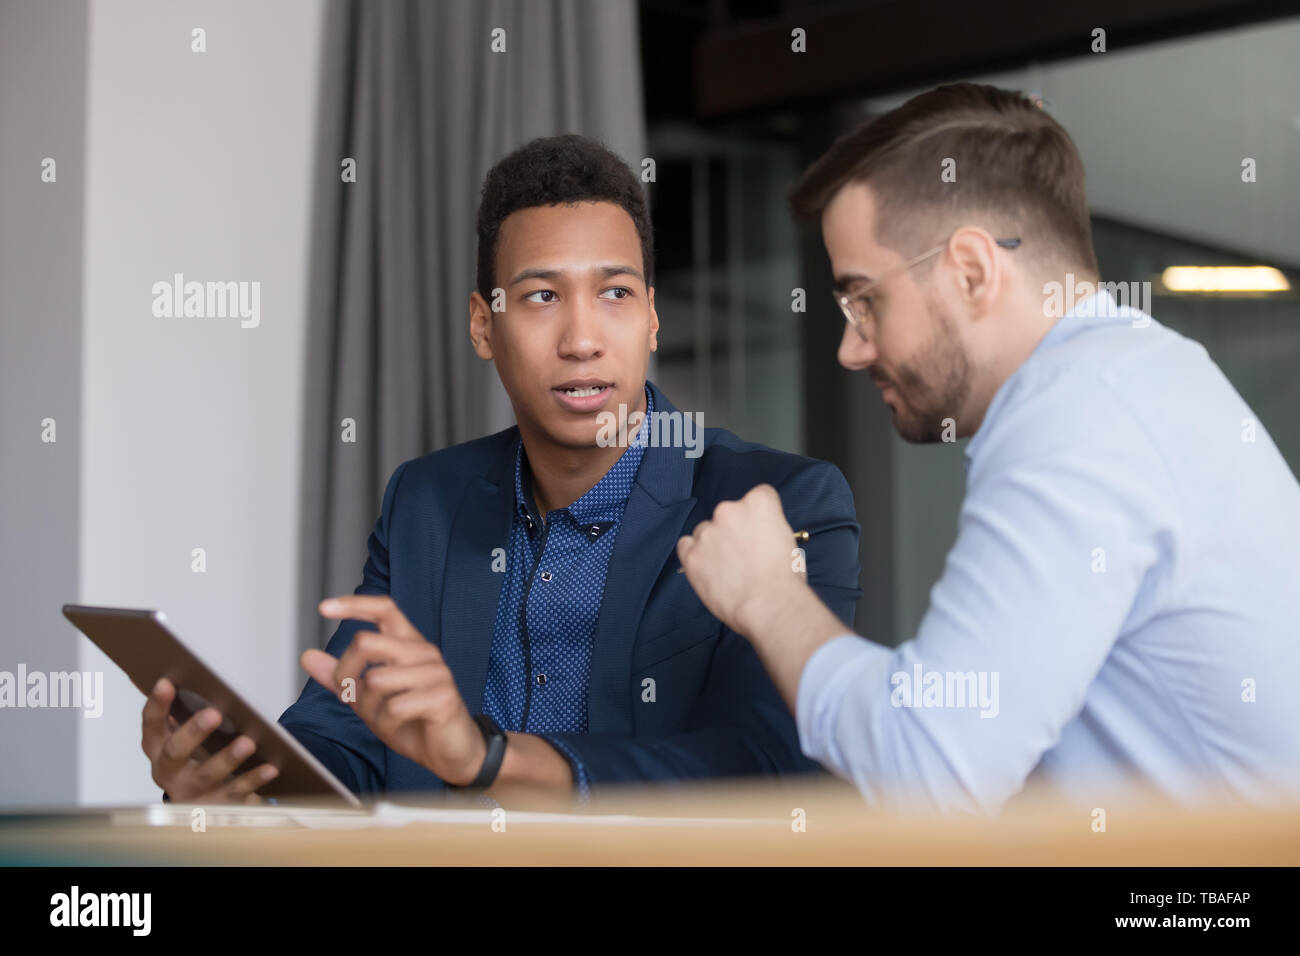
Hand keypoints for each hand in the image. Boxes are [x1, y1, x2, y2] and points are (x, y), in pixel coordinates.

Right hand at [142, 677, 279, 802]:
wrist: (207, 800)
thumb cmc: (198, 753)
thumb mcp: (186, 729)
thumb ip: (181, 705)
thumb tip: (173, 667)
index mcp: (158, 746)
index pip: (151, 724)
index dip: (156, 704)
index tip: (166, 681)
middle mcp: (168, 771)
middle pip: (175, 752)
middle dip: (193, 731)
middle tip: (215, 713)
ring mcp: (191, 791)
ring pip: (206, 774)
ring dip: (227, 757)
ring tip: (248, 741)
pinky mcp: (217, 805)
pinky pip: (237, 792)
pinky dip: (254, 779)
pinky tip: (271, 766)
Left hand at [303, 595, 486, 786]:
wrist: (450, 752)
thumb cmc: (414, 721)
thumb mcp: (369, 699)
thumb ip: (342, 677)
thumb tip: (307, 657)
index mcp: (408, 644)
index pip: (384, 609)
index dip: (354, 605)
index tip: (325, 607)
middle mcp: (423, 651)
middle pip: (366, 641)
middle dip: (345, 673)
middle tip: (349, 695)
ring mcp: (436, 672)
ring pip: (377, 679)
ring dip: (370, 708)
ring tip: (385, 718)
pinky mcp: (443, 697)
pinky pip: (395, 707)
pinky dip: (387, 724)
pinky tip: (399, 726)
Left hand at [675, 483, 811, 635]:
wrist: (769, 604)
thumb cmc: (784, 579)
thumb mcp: (788, 541)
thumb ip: (769, 530)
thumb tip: (760, 538)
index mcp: (758, 504)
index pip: (758, 497)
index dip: (760, 518)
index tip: (760, 532)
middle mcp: (729, 511)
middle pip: (727, 514)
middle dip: (733, 531)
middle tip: (743, 555)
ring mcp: (707, 532)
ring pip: (705, 531)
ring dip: (713, 544)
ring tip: (727, 568)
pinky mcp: (692, 554)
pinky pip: (685, 546)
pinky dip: (694, 554)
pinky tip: (707, 569)